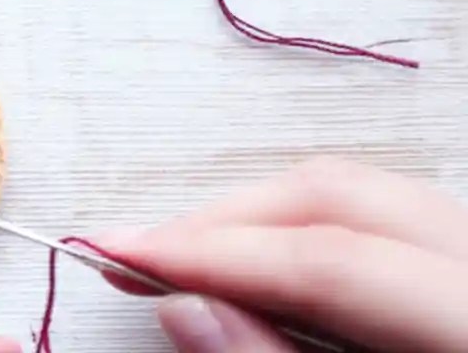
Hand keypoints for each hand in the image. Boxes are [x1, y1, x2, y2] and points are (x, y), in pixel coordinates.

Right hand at [106, 157, 467, 352]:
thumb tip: (190, 311)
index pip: (334, 262)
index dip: (213, 252)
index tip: (124, 253)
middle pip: (344, 198)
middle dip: (226, 220)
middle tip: (141, 255)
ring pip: (364, 198)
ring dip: (260, 222)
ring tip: (187, 262)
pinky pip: (385, 226)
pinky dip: (305, 238)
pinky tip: (258, 274)